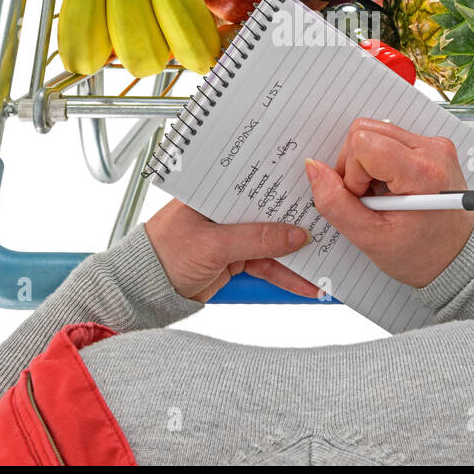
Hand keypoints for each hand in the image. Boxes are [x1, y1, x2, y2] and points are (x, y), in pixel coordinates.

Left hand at [144, 199, 318, 301]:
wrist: (142, 294)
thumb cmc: (160, 257)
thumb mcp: (212, 245)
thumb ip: (256, 239)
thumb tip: (297, 235)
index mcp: (213, 191)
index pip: (254, 180)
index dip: (282, 182)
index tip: (312, 184)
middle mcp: (224, 208)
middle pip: (269, 211)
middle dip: (298, 220)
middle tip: (330, 222)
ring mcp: (231, 234)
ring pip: (273, 241)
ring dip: (298, 254)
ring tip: (326, 261)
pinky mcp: (235, 259)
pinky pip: (267, 265)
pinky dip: (286, 276)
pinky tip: (306, 284)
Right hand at [304, 118, 473, 288]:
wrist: (458, 259)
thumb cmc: (421, 255)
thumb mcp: (370, 238)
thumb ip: (335, 203)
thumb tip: (313, 169)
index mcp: (422, 172)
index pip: (363, 144)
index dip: (352, 173)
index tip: (364, 200)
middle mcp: (433, 149)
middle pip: (366, 130)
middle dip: (355, 165)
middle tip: (369, 198)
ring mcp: (434, 145)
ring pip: (375, 131)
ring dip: (367, 163)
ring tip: (380, 195)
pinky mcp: (432, 146)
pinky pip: (389, 139)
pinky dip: (380, 162)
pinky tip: (390, 188)